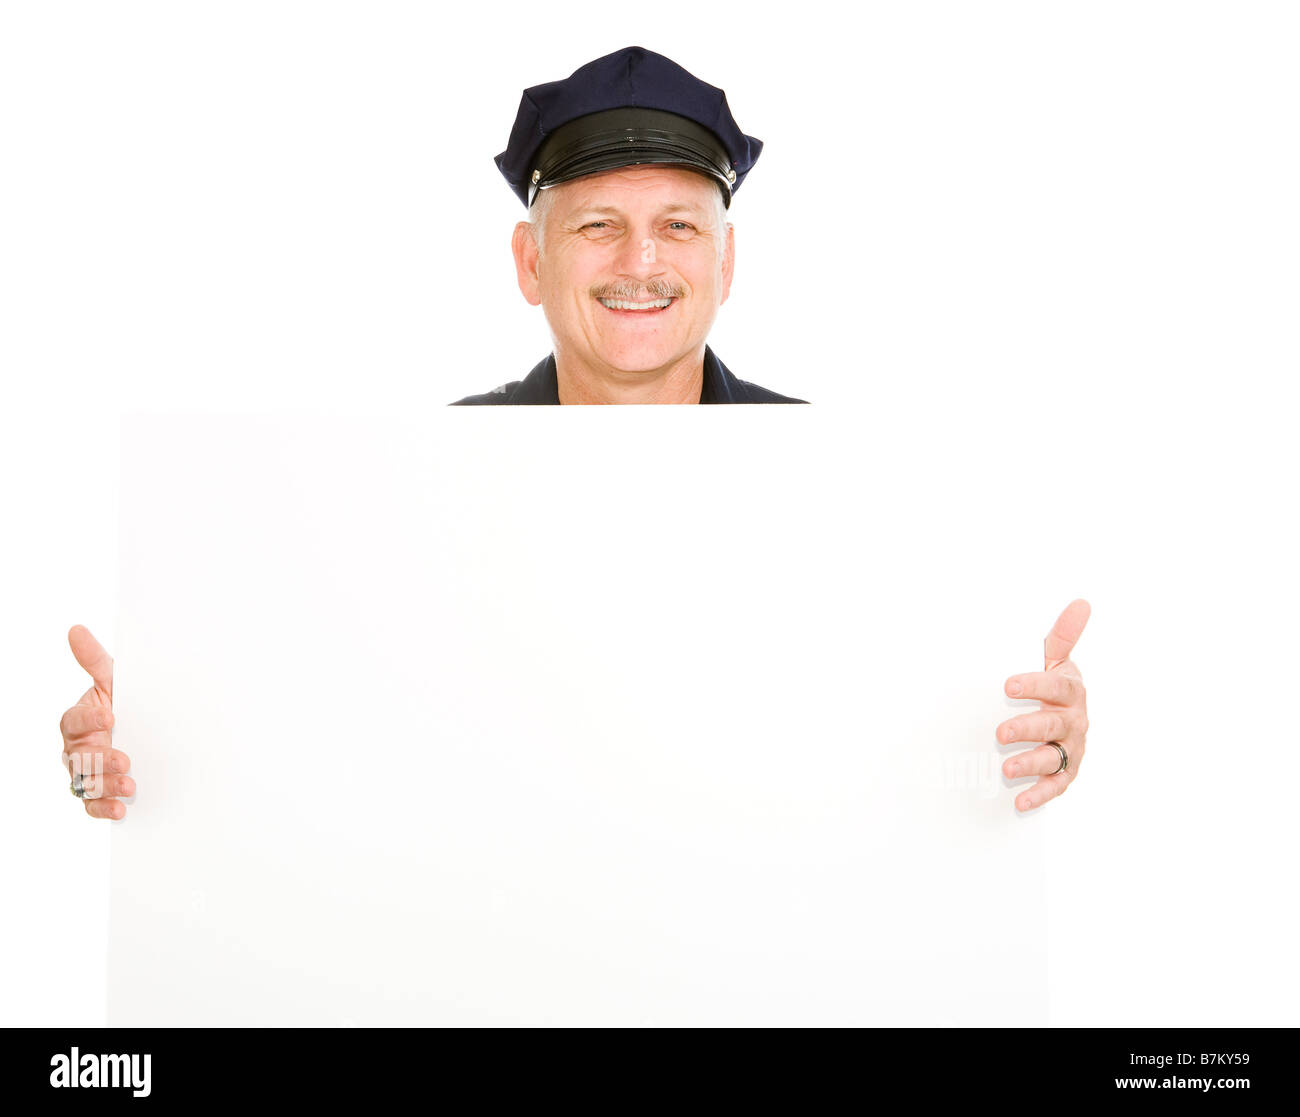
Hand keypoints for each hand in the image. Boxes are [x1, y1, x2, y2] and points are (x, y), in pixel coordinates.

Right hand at [59, 625, 132, 819]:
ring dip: (105, 785)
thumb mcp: (114, 680)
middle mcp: (78, 747)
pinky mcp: (97, 790)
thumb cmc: (125, 702)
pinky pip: (92, 804)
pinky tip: (120, 809)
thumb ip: (95, 660)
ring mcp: (86, 770)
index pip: (74, 720)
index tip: (110, 716)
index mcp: (79, 719)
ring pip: (86, 781)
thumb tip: (76, 629)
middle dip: (101, 759)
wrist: (146, 728)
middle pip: (79, 756)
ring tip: (129, 785)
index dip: (89, 719)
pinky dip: (103, 808)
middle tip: (124, 759)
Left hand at [998, 599, 1090, 811]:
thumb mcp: (1056, 659)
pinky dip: (1040, 795)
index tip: (1008, 685)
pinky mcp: (1066, 772)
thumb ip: (1062, 635)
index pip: (1056, 686)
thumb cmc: (1052, 686)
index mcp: (1070, 691)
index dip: (1035, 685)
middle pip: (1052, 725)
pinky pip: (1056, 785)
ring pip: (1054, 757)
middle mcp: (1075, 721)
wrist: (1064, 717)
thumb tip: (1082, 602)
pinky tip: (1020, 801)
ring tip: (1006, 767)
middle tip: (1000, 732)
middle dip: (1027, 729)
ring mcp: (1072, 748)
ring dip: (1031, 764)